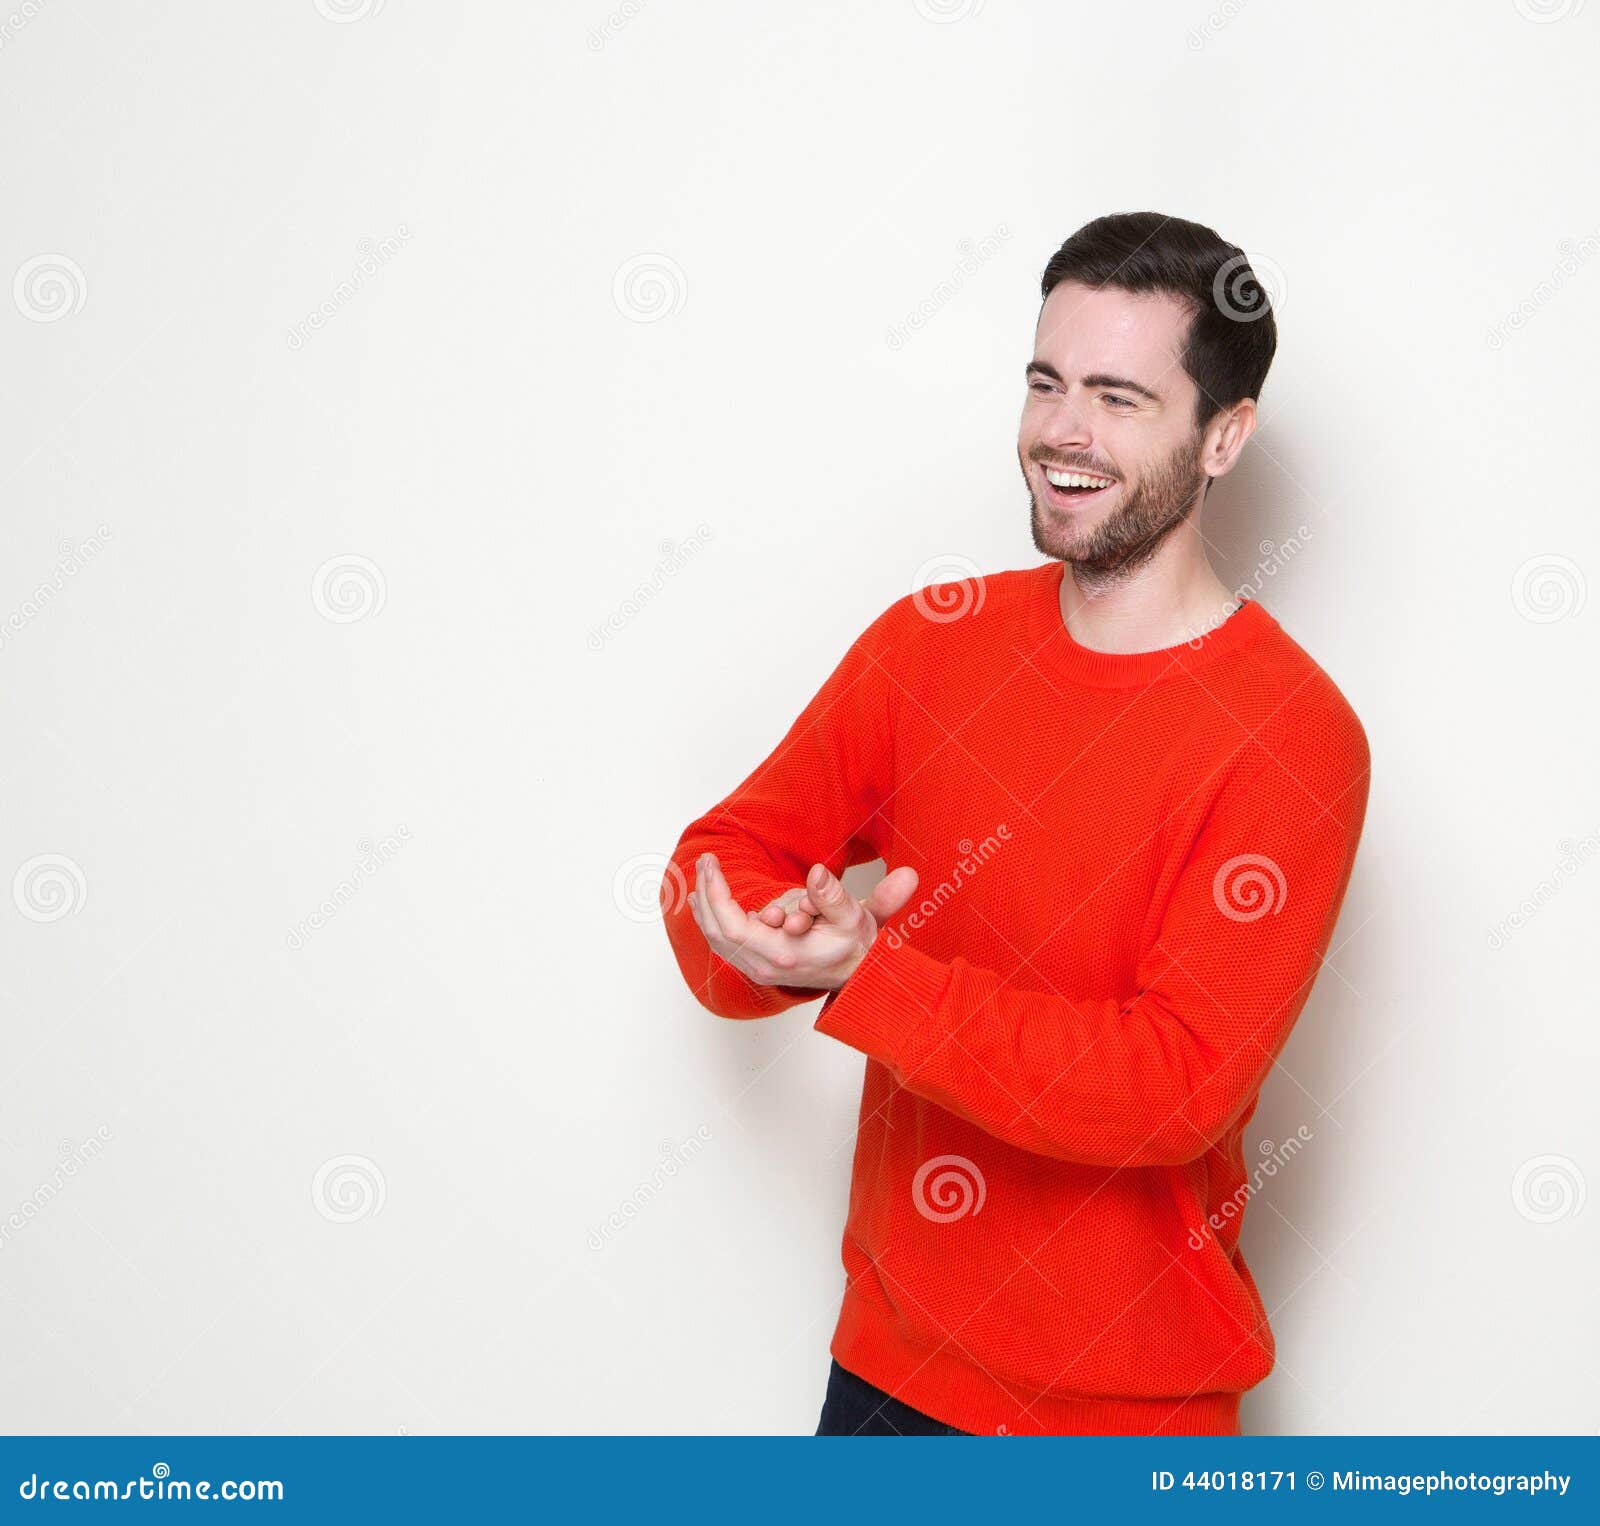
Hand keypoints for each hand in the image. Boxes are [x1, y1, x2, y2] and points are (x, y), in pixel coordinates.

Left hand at [686, 853, 918, 991]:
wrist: (862, 976)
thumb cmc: (856, 947)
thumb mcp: (852, 917)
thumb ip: (831, 896)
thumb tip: (815, 874)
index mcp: (783, 954)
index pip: (732, 926)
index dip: (716, 893)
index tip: (712, 864)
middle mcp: (764, 966)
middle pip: (716, 931)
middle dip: (706, 892)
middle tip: (705, 861)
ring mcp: (759, 969)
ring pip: (717, 939)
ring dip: (704, 906)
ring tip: (701, 876)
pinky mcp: (759, 966)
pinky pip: (725, 943)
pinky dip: (712, 920)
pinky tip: (704, 902)